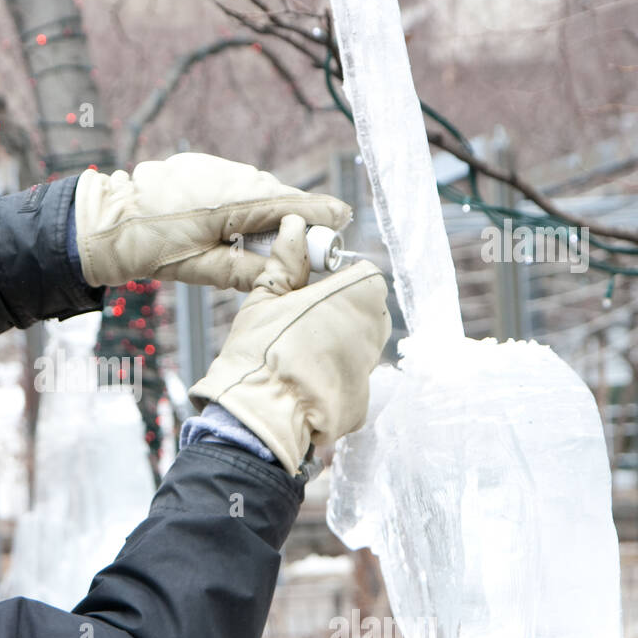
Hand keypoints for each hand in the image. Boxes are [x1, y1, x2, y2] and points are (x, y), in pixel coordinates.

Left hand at [74, 153, 351, 291]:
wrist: (104, 222)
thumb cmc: (149, 248)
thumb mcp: (200, 269)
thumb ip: (245, 271)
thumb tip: (283, 275)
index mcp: (227, 202)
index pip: (287, 206)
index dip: (318, 214)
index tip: (343, 219)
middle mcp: (224, 176)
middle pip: (276, 194)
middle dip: (297, 215)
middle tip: (317, 240)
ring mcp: (211, 166)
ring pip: (257, 187)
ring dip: (270, 208)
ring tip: (275, 236)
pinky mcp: (199, 165)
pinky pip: (237, 181)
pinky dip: (248, 199)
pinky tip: (243, 221)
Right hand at [188, 258, 391, 474]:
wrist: (263, 411)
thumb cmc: (262, 348)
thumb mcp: (266, 295)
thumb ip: (287, 261)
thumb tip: (295, 226)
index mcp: (358, 293)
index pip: (363, 275)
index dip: (336, 281)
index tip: (311, 291)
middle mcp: (375, 329)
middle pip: (365, 311)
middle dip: (340, 313)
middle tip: (301, 324)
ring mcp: (371, 367)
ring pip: (358, 347)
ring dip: (336, 346)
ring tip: (298, 356)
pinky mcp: (363, 400)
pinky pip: (349, 380)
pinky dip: (331, 380)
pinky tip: (303, 383)